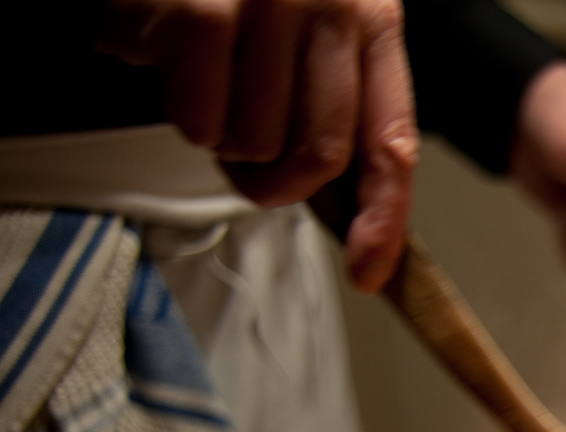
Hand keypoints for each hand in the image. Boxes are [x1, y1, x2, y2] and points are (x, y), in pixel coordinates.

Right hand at [96, 0, 417, 292]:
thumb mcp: (305, 27)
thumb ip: (332, 101)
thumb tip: (348, 206)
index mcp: (370, 18)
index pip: (391, 141)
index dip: (384, 218)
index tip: (368, 270)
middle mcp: (331, 6)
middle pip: (321, 158)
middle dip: (276, 181)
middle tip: (241, 153)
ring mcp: (269, 8)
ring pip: (257, 146)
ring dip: (223, 136)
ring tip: (207, 80)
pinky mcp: (204, 16)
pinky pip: (202, 122)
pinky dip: (183, 111)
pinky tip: (174, 63)